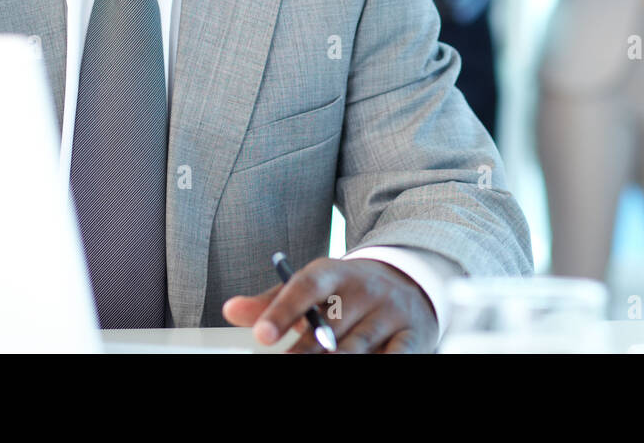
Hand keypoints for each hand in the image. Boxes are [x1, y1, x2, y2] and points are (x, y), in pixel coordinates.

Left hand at [222, 257, 437, 353]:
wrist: (411, 281)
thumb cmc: (348, 294)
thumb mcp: (314, 288)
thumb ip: (273, 302)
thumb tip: (230, 310)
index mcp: (336, 273)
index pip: (308, 286)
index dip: (284, 311)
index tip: (262, 335)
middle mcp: (366, 289)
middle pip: (330, 327)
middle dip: (305, 352)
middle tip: (282, 364)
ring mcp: (391, 312)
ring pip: (358, 347)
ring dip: (336, 362)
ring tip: (315, 369)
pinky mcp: (413, 335)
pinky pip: (395, 356)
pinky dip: (378, 363)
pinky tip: (361, 367)